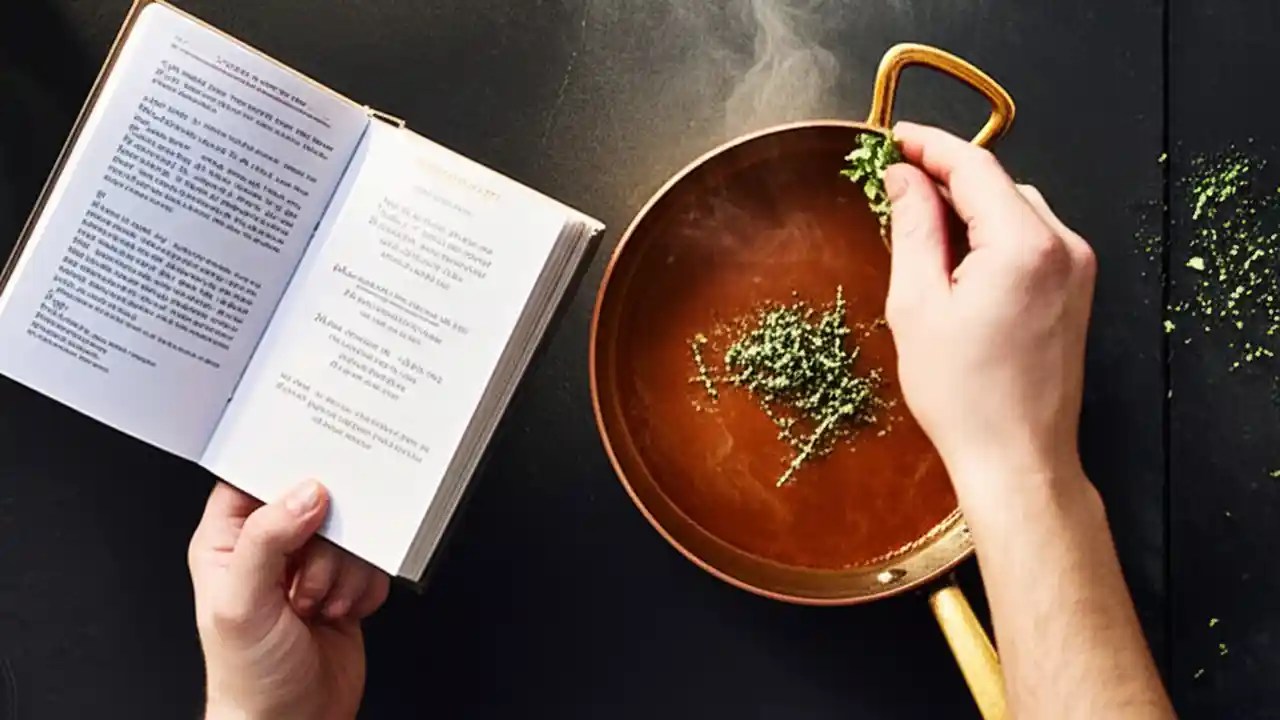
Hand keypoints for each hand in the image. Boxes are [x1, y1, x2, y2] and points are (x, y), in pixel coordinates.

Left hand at [188, 480, 390, 719]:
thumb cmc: (248, 677)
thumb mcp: (242, 604)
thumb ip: (267, 539)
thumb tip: (305, 493)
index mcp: (229, 540)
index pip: (252, 477)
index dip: (282, 470)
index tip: (311, 479)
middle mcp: (269, 548)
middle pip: (314, 501)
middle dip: (326, 537)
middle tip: (310, 567)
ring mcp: (309, 566)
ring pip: (349, 532)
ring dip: (345, 570)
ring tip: (318, 603)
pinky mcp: (344, 585)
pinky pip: (372, 561)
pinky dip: (364, 587)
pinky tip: (341, 611)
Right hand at [882, 122, 1096, 496]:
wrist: (1017, 457)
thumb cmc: (963, 395)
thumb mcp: (917, 304)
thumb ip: (912, 228)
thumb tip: (904, 177)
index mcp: (1024, 245)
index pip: (975, 165)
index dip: (930, 144)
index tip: (893, 138)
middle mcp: (1064, 246)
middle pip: (998, 184)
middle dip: (946, 178)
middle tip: (894, 187)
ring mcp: (1077, 268)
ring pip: (1015, 209)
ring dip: (970, 208)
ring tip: (921, 232)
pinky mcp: (1077, 289)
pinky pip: (1031, 239)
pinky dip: (993, 235)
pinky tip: (959, 262)